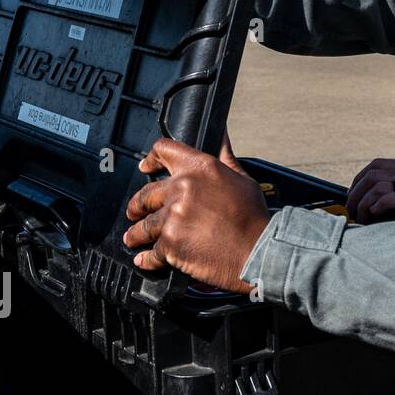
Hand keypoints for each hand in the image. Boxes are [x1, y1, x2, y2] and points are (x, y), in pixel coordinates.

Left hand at [122, 135, 270, 292]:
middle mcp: (182, 189)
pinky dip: (147, 258)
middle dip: (138, 205)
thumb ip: (225, 157)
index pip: (164, 150)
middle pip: (145, 193)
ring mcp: (173, 217)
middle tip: (136, 212)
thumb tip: (221, 134)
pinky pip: (149, 252)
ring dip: (137, 234)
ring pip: (142, 226)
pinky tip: (147, 259)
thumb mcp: (243, 179)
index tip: (145, 168)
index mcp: (200, 168)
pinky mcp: (169, 244)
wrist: (258, 250)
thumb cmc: (253, 217)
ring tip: (135, 239)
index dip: (152, 158)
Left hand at [346, 159, 394, 222]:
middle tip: (351, 209)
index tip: (353, 195)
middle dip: (356, 191)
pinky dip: (379, 205)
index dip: (359, 178)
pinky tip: (375, 215)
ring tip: (361, 216)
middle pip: (373, 173)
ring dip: (364, 201)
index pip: (377, 164)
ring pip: (379, 184)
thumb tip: (379, 200)